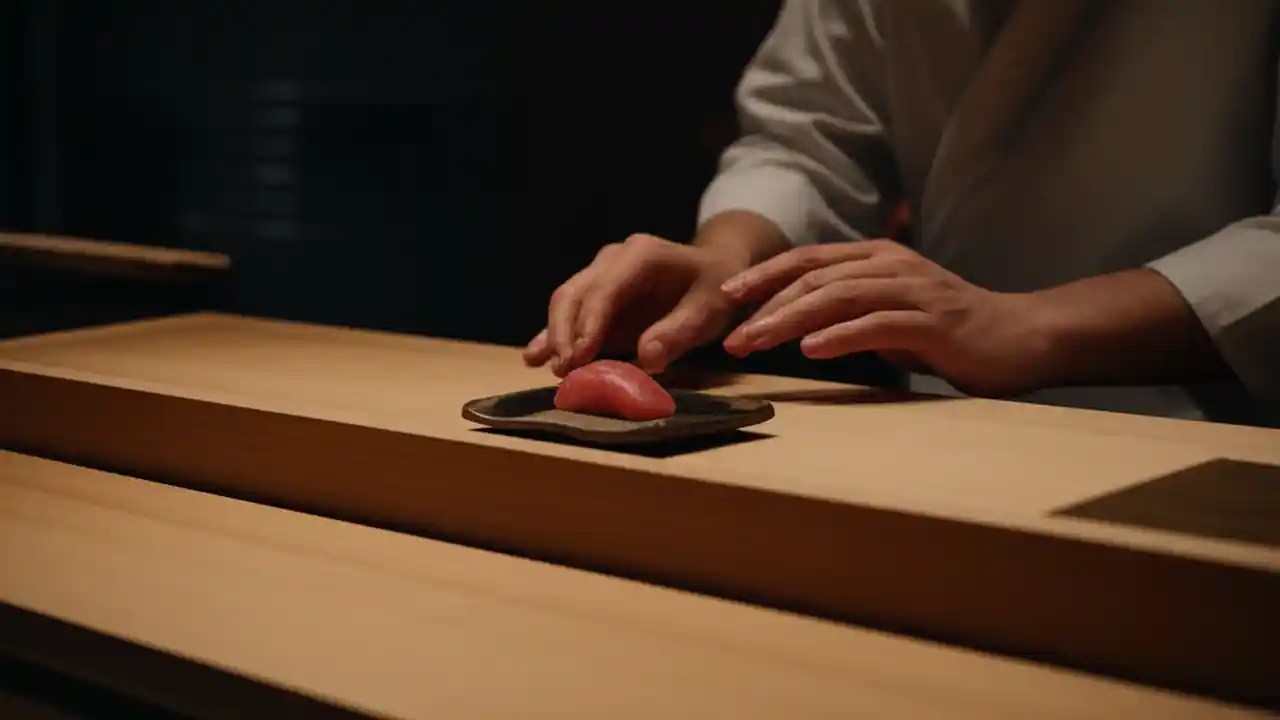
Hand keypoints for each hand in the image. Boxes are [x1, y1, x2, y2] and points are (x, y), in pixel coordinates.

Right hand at [523, 234, 745, 376]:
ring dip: (554, 336)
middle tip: (563, 371)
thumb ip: (678, 333)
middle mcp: (614, 259)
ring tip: (549, 368)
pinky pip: (570, 312)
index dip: (588, 325)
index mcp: (641, 255)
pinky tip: (534, 356)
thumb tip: (647, 358)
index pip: (605, 290)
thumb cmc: (713, 290)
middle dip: (564, 333)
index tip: (578, 358)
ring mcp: (600, 274)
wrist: (711, 272)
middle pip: (575, 293)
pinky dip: (553, 334)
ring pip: (566, 301)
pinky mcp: (596, 294)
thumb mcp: (709, 311)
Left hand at [719, 240, 1052, 396]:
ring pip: (838, 297)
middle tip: (729, 335)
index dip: (763, 276)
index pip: (807, 260)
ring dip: (790, 321)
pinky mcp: (934, 323)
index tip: (724, 299)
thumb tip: (800, 330)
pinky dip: (840, 337)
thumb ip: (850, 315)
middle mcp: (891, 266)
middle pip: (814, 277)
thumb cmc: (952, 332)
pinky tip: (811, 351)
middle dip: (765, 305)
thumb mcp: (891, 317)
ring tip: (755, 342)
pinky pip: (878, 325)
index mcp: (877, 259)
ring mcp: (914, 291)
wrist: (1024, 336)